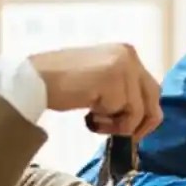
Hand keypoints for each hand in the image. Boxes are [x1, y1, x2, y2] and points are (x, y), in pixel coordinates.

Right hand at [27, 43, 161, 139]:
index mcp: (126, 53)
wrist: (32, 80)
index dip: (144, 113)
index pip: (151, 88)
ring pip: (139, 110)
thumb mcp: (100, 80)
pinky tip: (87, 117)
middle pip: (153, 98)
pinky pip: (124, 113)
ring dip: (118, 125)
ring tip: (94, 121)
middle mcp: (128, 55)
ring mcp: (122, 66)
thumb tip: (142, 116)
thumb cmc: (61, 84)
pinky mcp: (113, 79)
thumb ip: (122, 90)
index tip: (128, 129)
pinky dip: (107, 124)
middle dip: (139, 122)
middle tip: (116, 133)